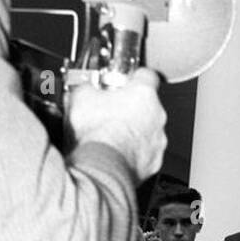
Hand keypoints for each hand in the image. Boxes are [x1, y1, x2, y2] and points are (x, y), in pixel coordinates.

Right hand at [66, 68, 166, 182]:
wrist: (103, 165)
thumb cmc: (97, 132)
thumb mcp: (82, 95)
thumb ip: (88, 86)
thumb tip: (84, 87)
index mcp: (143, 94)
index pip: (146, 75)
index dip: (133, 77)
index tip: (125, 80)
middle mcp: (157, 116)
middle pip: (148, 105)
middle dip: (131, 106)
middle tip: (111, 110)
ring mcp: (157, 140)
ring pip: (148, 130)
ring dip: (133, 130)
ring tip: (111, 134)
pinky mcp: (154, 161)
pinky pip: (145, 151)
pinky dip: (134, 151)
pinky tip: (116, 150)